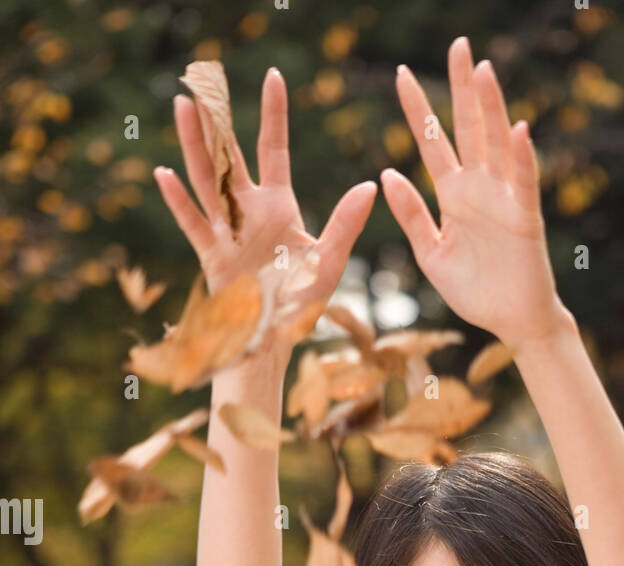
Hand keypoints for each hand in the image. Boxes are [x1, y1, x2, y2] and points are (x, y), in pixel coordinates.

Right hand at [154, 67, 376, 364]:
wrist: (272, 342)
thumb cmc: (300, 305)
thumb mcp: (328, 262)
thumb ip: (345, 224)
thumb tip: (370, 186)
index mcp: (278, 206)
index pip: (272, 149)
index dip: (273, 115)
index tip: (274, 76)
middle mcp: (248, 212)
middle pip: (230, 156)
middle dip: (219, 120)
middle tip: (206, 80)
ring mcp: (226, 231)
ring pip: (207, 179)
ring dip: (195, 145)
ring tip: (185, 108)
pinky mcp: (211, 257)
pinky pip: (192, 224)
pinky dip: (179, 201)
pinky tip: (165, 174)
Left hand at [381, 36, 566, 353]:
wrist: (509, 324)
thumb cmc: (475, 291)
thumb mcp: (430, 254)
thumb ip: (411, 216)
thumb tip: (387, 173)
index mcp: (453, 195)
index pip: (432, 141)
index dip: (418, 108)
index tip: (401, 73)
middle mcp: (479, 189)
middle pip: (469, 128)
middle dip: (463, 89)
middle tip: (459, 45)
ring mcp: (504, 200)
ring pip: (496, 145)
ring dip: (492, 109)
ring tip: (483, 71)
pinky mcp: (524, 219)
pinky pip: (523, 184)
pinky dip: (521, 158)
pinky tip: (518, 129)